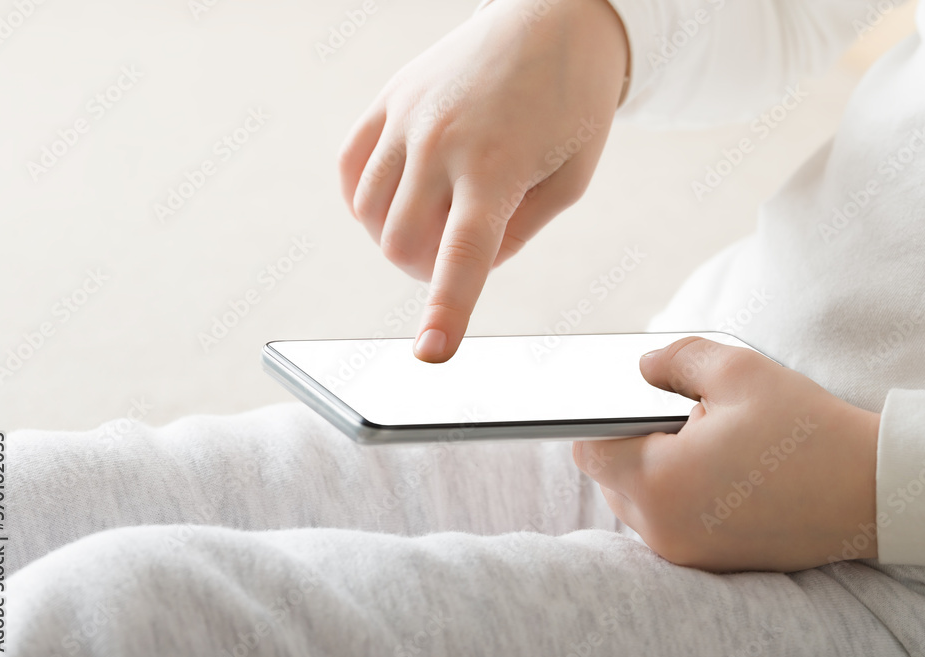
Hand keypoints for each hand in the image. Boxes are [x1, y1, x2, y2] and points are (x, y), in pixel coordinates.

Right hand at [338, 0, 627, 361]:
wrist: (555, 17)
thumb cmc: (575, 102)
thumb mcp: (570, 178)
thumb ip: (517, 232)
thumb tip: (465, 265)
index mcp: (498, 164)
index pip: (465, 255)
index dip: (448, 311)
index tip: (431, 355)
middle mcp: (441, 140)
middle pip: (401, 245)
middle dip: (426, 270)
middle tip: (459, 251)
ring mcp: (407, 116)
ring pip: (368, 214)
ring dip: (396, 237)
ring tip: (435, 217)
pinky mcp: (389, 98)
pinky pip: (349, 169)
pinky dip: (365, 199)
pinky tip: (399, 195)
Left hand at [574, 337, 880, 571]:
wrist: (875, 492)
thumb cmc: (806, 431)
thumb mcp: (738, 370)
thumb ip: (674, 358)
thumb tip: (641, 365)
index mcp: (659, 483)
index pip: (589, 452)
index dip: (597, 421)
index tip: (613, 402)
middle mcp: (664, 529)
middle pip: (611, 478)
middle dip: (631, 443)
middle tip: (676, 416)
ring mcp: (687, 552)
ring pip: (639, 502)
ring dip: (655, 470)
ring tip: (702, 441)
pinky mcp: (711, 562)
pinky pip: (670, 522)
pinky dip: (680, 495)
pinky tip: (717, 469)